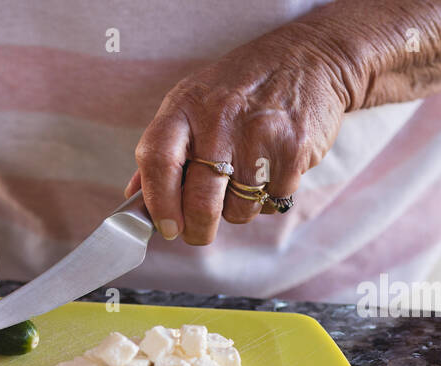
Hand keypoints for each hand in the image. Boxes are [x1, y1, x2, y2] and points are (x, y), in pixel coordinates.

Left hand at [125, 33, 349, 243]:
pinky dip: (268, 199)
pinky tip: (269, 170)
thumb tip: (134, 198)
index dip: (158, 204)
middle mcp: (220, 120)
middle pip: (200, 201)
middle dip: (197, 230)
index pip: (158, 162)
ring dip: (237, 210)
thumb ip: (162, 150)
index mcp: (185, 107)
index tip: (166, 227)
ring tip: (242, 181)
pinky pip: (271, 202)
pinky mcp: (293, 150)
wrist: (307, 58)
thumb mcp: (191, 102)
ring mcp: (259, 136)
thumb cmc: (238, 88)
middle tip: (197, 232)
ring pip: (238, 210)